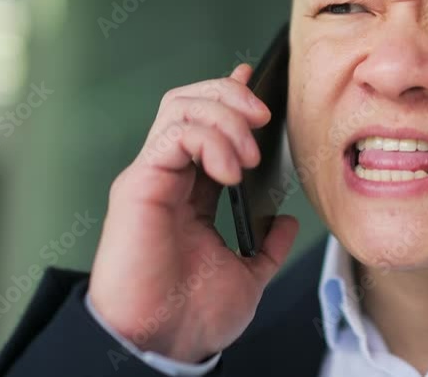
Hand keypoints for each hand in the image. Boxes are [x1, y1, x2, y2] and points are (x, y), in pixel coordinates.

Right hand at [89, 64, 298, 362]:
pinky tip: (232, 173)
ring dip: (226, 117)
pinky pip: (175, 134)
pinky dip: (210, 140)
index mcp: (190, 193)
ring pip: (181, 106)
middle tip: (264, 118)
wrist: (162, 346)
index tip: (258, 81)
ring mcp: (152, 176)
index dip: (230, 97)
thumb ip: (267, 246)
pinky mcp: (139, 184)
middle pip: (191, 101)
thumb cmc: (192, 317)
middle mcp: (167, 176)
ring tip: (250, 156)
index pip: (206, 125)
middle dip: (232, 97)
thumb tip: (288, 221)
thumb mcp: (247, 275)